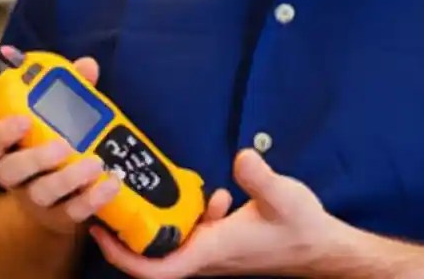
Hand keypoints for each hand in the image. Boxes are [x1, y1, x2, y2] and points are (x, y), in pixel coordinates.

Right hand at [0, 54, 122, 235]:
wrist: (64, 197)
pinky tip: (111, 183)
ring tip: (95, 163)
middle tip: (63, 145)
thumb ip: (72, 90)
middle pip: (8, 172)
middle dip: (35, 158)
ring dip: (69, 178)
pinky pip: (73, 212)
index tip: (23, 119)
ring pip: (41, 194)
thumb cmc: (56, 144)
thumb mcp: (62, 114)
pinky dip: (93, 198)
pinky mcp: (61, 218)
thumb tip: (86, 65)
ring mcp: (36, 200)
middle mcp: (16, 177)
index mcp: (8, 148)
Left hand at [90, 149, 342, 278]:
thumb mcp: (284, 197)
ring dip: (159, 217)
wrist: (323, 249)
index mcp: (211, 250)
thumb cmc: (303, 230)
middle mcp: (206, 255)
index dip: (122, 256)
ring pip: (171, 241)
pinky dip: (190, 213)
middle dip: (128, 229)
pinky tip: (212, 193)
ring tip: (154, 187)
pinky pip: (192, 231)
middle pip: (152, 254)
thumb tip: (242, 157)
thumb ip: (260, 178)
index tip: (100, 231)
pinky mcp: (222, 242)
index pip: (155, 269)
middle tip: (113, 196)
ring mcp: (213, 250)